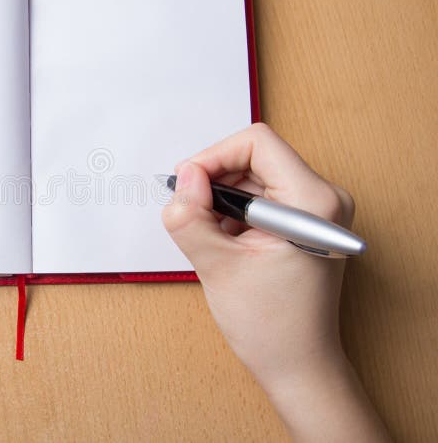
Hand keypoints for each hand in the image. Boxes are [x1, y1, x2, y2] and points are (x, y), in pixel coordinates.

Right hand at [162, 123, 388, 441]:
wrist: (299, 365)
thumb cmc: (272, 326)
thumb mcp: (217, 266)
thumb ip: (191, 217)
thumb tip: (184, 177)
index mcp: (312, 201)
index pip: (256, 143)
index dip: (213, 158)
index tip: (188, 186)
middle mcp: (324, 198)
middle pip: (254, 157)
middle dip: (215, 183)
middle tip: (194, 217)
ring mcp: (317, 209)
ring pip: (253, 176)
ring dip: (222, 200)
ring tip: (216, 240)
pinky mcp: (306, 221)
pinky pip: (261, 195)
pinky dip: (234, 212)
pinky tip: (229, 244)